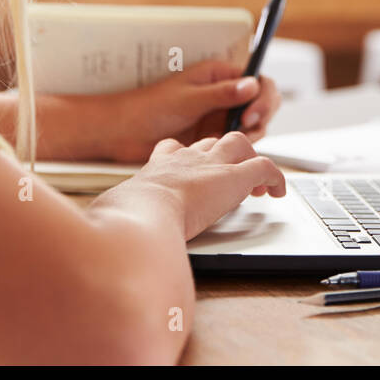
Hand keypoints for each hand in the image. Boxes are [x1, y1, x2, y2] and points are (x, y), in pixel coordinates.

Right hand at [107, 132, 287, 240]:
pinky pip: (264, 167)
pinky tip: (278, 192)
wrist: (141, 213)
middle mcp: (186, 159)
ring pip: (240, 143)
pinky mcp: (235, 176)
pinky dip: (276, 177)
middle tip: (229, 175)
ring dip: (250, 159)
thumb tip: (102, 237)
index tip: (188, 171)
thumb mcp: (116, 215)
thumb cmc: (125, 219)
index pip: (173, 149)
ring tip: (256, 183)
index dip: (185, 158)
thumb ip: (114, 219)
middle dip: (222, 154)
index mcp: (158, 168)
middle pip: (210, 141)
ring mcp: (211, 164)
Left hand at [108, 60, 282, 162]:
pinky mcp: (214, 136)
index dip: (261, 96)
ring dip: (251, 134)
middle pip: (261, 101)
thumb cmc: (148, 108)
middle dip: (261, 115)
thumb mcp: (187, 99)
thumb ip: (221, 93)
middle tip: (248, 128)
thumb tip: (250, 85)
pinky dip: (239, 149)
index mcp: (218, 76)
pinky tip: (225, 152)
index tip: (251, 114)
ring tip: (231, 141)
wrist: (125, 133)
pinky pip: (238, 142)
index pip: (257, 79)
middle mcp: (223, 94)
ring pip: (254, 124)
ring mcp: (220, 116)